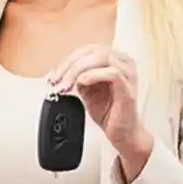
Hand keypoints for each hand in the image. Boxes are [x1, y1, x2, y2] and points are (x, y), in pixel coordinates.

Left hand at [48, 45, 153, 173]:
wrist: (122, 133)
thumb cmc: (109, 111)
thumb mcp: (86, 90)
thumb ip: (76, 78)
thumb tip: (61, 74)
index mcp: (114, 59)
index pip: (87, 50)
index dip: (68, 60)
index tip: (54, 75)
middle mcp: (123, 62)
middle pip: (93, 50)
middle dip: (70, 64)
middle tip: (57, 79)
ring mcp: (128, 73)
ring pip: (102, 57)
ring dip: (78, 69)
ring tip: (66, 84)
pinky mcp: (128, 88)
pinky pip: (112, 73)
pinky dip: (93, 75)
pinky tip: (81, 83)